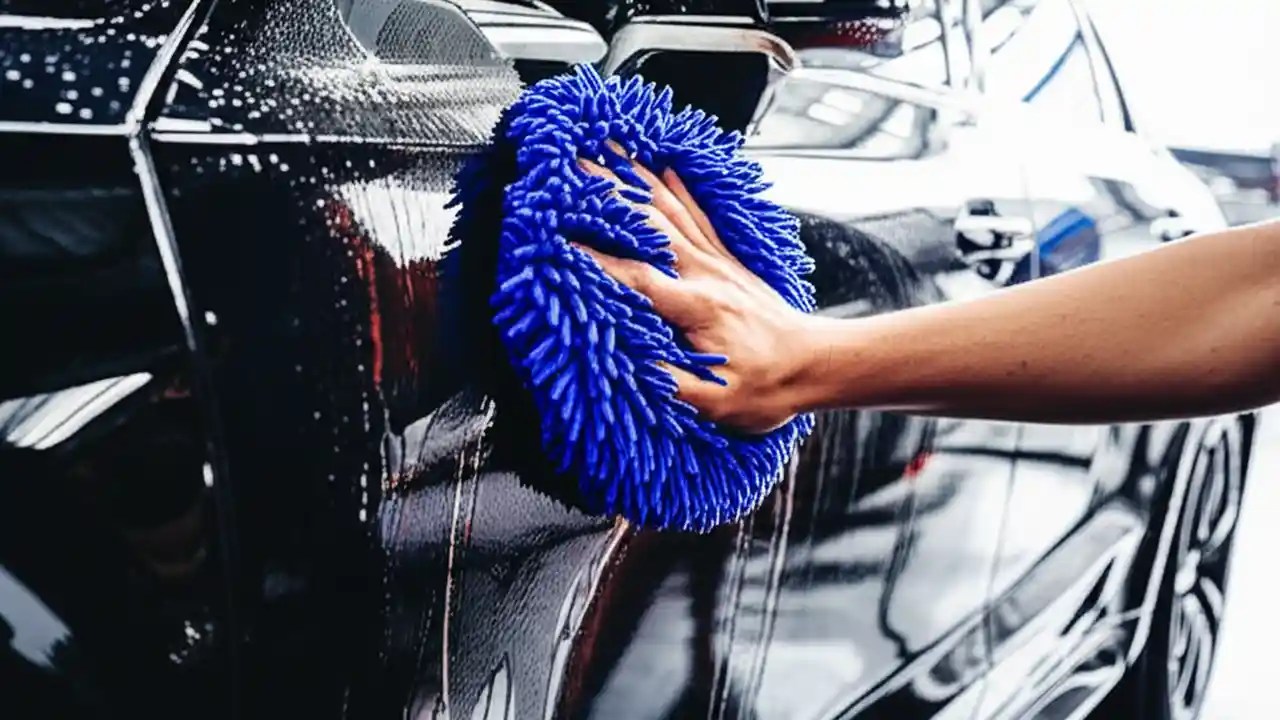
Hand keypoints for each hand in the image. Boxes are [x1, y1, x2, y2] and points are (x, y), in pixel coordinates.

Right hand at [576, 154, 822, 433]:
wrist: (815, 365)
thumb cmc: (765, 388)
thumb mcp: (716, 402)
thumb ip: (669, 382)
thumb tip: (625, 360)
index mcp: (696, 306)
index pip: (636, 276)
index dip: (596, 258)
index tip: (561, 239)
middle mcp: (704, 273)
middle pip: (648, 222)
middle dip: (607, 191)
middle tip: (572, 163)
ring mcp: (716, 261)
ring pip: (669, 208)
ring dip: (635, 175)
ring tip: (605, 147)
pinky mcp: (726, 260)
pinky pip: (697, 213)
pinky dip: (675, 186)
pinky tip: (659, 164)